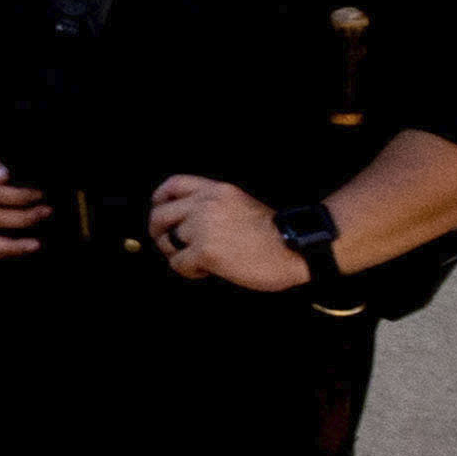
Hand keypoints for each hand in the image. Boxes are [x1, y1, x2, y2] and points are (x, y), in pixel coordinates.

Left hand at [145, 175, 302, 289]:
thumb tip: (184, 221)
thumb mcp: (240, 203)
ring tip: (199, 259)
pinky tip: (207, 270)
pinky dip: (188, 271)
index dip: (159, 200)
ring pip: (166, 241)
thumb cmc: (275, 232)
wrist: (297, 247)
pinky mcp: (204, 251)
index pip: (173, 185)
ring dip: (177, 254)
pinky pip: (177, 264)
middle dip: (159, 233)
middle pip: (159, 215)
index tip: (160, 212)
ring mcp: (203, 227)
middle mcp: (206, 204)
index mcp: (217, 190)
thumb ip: (213, 205)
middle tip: (173, 246)